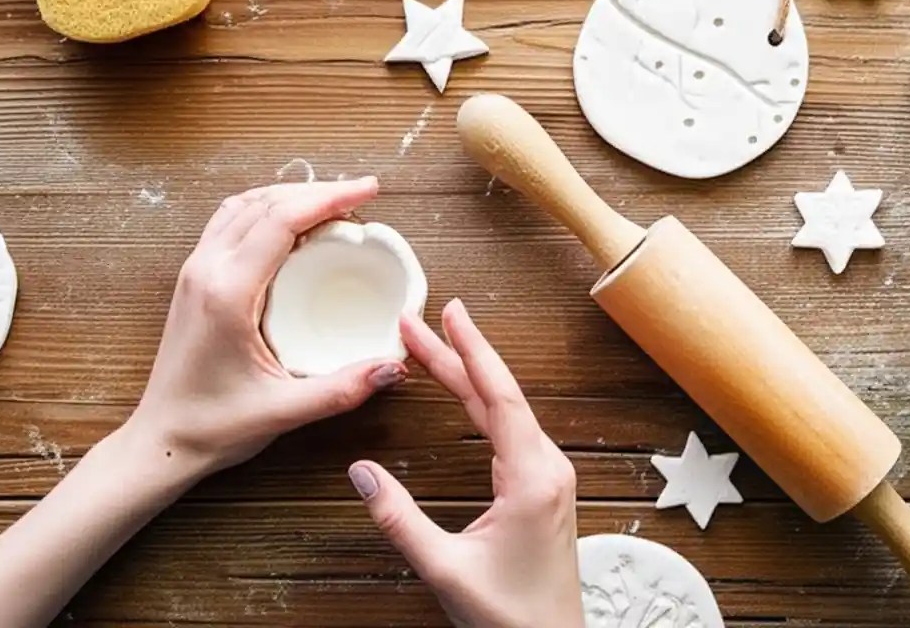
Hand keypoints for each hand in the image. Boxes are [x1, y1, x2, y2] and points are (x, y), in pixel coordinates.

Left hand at [128, 178, 408, 475]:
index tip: (368, 190)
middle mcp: (206, 271)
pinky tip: (290, 225)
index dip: (329, 197)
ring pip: (242, 205)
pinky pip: (229, 224)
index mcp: (227, 293)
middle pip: (264, 202)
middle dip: (317, 191)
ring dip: (287, 195)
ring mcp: (194, 271)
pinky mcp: (192, 280)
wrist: (162, 440)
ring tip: (331, 203)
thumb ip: (341, 389)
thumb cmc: (212, 426)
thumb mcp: (283, 411)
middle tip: (361, 194)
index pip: (281, 220)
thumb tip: (393, 366)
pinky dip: (264, 211)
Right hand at [348, 299, 583, 627]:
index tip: (450, 312)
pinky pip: (510, 429)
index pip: (498, 395)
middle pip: (496, 395)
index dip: (471, 349)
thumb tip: (362, 473)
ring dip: (467, 375)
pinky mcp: (541, 489)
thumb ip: (399, 519)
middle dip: (454, 355)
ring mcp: (547, 478)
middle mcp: (546, 470)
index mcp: (532, 479)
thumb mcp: (444, 568)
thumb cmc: (512, 617)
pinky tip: (464, 394)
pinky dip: (481, 401)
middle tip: (416, 323)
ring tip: (429, 349)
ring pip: (504, 410)